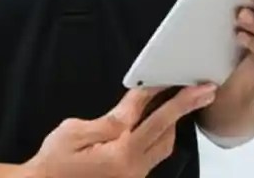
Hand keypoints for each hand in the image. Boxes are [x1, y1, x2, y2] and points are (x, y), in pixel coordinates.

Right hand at [19, 84, 216, 177]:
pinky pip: (152, 157)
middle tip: (200, 90)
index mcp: (120, 154)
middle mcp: (132, 169)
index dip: (173, 98)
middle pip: (167, 134)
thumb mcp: (74, 132)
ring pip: (163, 148)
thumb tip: (135, 109)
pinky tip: (157, 123)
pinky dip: (158, 137)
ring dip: (171, 125)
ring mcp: (133, 177)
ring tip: (181, 102)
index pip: (155, 119)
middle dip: (183, 110)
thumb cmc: (53, 162)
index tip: (192, 85)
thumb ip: (109, 120)